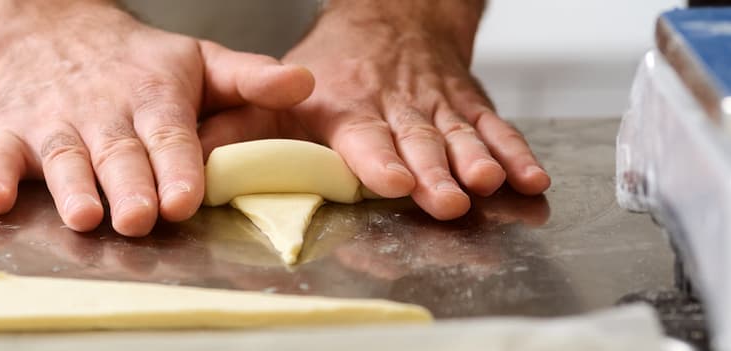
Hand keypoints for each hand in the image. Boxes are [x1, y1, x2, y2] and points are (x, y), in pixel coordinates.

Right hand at [0, 1, 314, 235]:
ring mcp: (53, 123)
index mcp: (153, 97)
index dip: (177, 166)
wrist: (52, 31)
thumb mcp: (199, 60)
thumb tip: (305, 86)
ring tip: (84, 216)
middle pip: (117, 153)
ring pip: (63, 158)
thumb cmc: (136, 61)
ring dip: (71, 187)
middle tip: (141, 217)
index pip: (169, 134)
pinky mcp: (9, 133)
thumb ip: (250, 79)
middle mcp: (103, 111)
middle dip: (129, 185)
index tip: (186, 196)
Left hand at [200, 2, 549, 219]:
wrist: (392, 17)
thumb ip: (248, 126)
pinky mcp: (468, 105)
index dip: (378, 159)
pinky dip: (515, 152)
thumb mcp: (287, 92)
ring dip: (476, 162)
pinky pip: (495, 128)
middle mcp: (396, 106)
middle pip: (418, 141)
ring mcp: (437, 106)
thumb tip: (200, 156)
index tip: (392, 180)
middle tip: (446, 200)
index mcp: (348, 105)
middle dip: (434, 172)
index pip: (364, 134)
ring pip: (460, 135)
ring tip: (490, 184)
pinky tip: (530, 179)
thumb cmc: (336, 65)